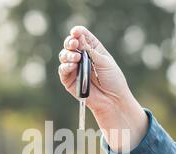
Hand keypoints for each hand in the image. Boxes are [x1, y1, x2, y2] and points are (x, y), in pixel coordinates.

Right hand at [58, 26, 147, 151]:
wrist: (112, 99)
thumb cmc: (112, 80)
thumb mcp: (104, 62)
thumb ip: (90, 51)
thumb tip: (79, 38)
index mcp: (93, 49)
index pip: (82, 36)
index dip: (77, 32)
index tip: (76, 32)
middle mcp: (82, 57)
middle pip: (70, 44)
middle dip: (70, 42)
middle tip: (74, 44)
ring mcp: (74, 68)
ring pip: (64, 56)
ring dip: (68, 55)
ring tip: (76, 58)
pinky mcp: (69, 80)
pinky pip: (63, 71)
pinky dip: (65, 67)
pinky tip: (72, 66)